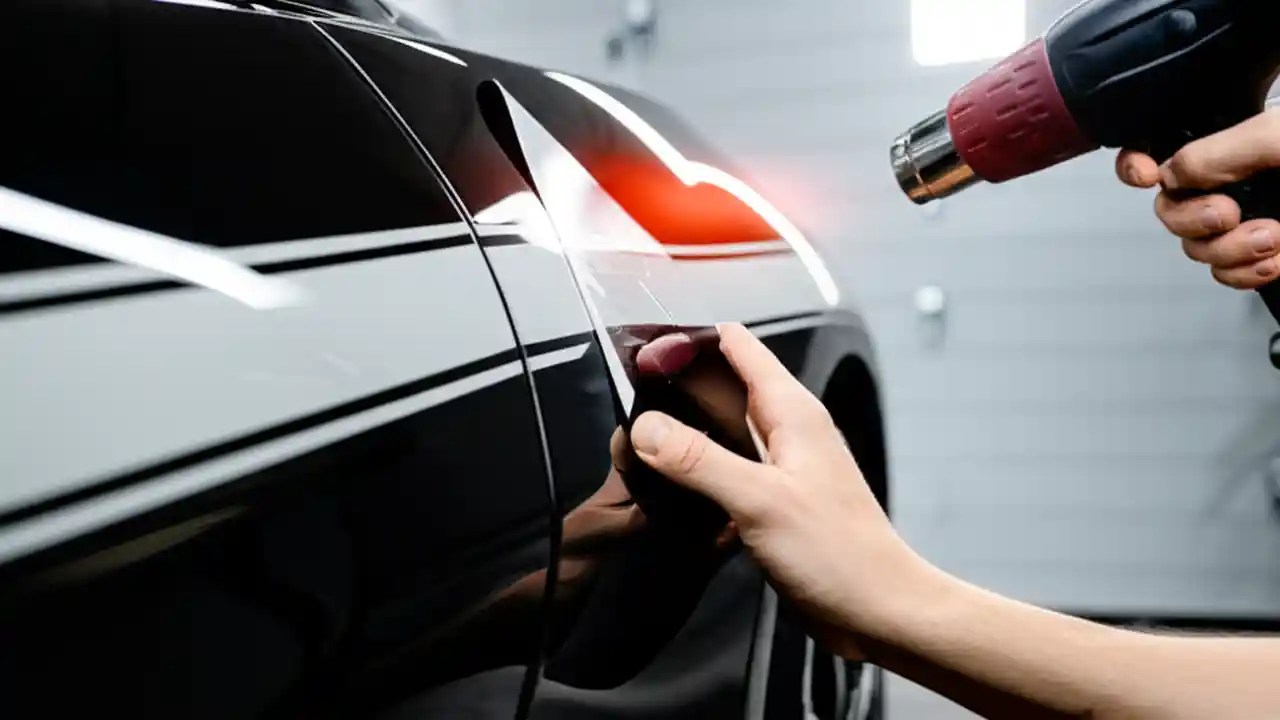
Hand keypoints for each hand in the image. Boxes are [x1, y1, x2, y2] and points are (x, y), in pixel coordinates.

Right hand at [627, 323, 931, 655]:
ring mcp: (783, 465)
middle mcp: (788, 429)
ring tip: (639, 440)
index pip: (737, 346)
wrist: (879, 611)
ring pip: (724, 429)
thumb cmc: (837, 553)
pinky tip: (671, 488)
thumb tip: (645, 426)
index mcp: (791, 411)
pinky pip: (729, 469)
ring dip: (686, 431)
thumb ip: (699, 460)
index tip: (644, 351)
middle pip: (725, 385)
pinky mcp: (775, 500)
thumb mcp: (759, 500)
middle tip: (629, 401)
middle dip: (679, 386)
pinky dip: (699, 470)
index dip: (691, 339)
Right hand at [1116, 111, 1279, 289]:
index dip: (1135, 165)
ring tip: (1271, 239)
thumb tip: (1170, 173)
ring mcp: (1244, 222)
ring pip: (1196, 249)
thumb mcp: (1276, 138)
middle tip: (1229, 215)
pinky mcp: (1259, 257)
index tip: (1144, 175)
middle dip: (1191, 220)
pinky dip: (1247, 275)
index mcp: (1230, 148)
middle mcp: (1229, 185)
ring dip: (1229, 252)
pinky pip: (1225, 276)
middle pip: (1169, 211)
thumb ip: (1220, 151)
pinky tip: (1276, 260)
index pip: (1161, 151)